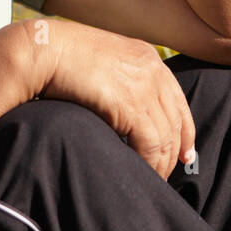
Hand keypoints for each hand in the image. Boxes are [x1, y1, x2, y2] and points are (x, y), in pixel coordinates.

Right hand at [29, 20, 194, 179]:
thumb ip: (120, 79)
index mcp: (148, 58)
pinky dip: (149, 164)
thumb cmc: (61, 58)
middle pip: (176, 122)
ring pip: (166, 137)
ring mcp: (144, 87)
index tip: (186, 155)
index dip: (185, 132)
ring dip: (161, 164)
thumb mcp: (102, 62)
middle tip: (166, 174)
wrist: (44, 50)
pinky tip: (141, 174)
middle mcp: (153, 71)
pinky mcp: (131, 105)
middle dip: (174, 153)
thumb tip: (123, 106)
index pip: (178, 101)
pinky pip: (150, 144)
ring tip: (151, 181)